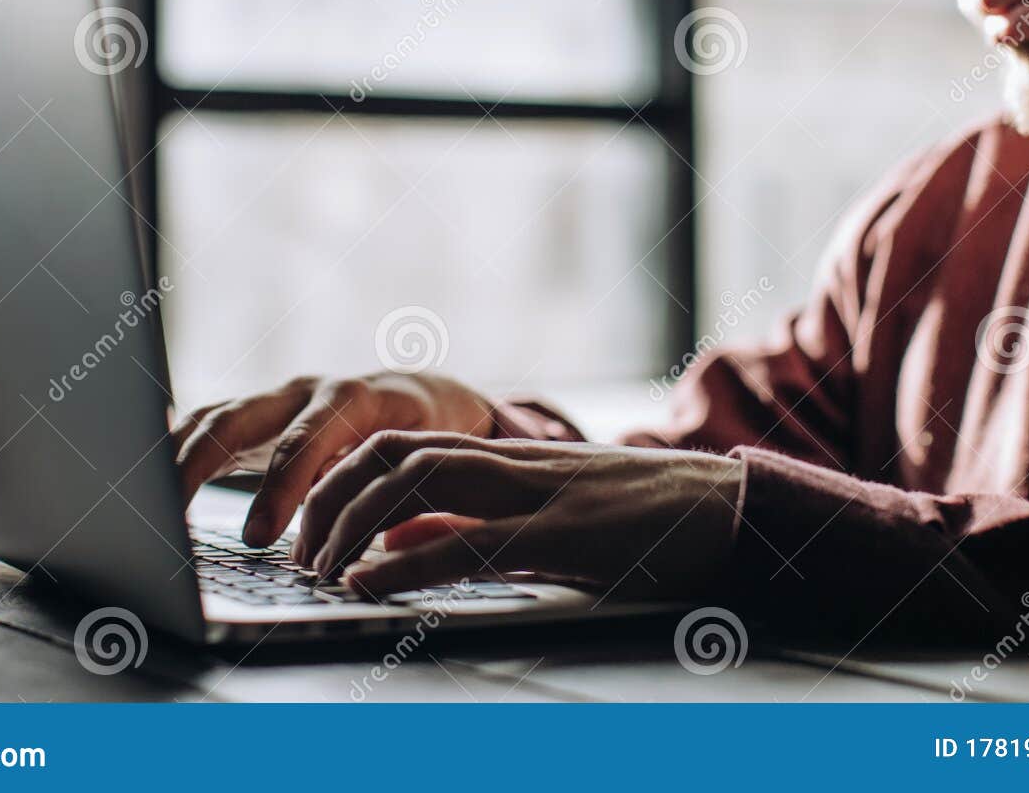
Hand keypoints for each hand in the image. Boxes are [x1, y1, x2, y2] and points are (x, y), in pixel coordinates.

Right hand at [170, 373, 497, 545]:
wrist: (422, 399)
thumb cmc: (423, 435)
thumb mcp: (412, 462)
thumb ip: (378, 495)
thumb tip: (356, 552)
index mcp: (352, 400)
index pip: (306, 442)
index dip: (280, 489)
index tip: (257, 539)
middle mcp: (305, 391)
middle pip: (237, 418)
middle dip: (198, 465)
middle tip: (171, 515)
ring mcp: (275, 399)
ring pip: (212, 418)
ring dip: (173, 458)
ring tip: (143, 500)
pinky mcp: (254, 415)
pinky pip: (204, 425)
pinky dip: (173, 449)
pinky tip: (144, 476)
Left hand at [293, 431, 743, 598]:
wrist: (730, 510)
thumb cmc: (641, 521)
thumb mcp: (541, 518)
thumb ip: (468, 526)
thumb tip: (394, 545)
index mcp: (506, 457)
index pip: (400, 445)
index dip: (341, 477)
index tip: (308, 526)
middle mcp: (511, 462)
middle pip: (392, 453)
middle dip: (329, 496)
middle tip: (299, 552)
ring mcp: (535, 493)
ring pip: (417, 482)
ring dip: (353, 523)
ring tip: (319, 567)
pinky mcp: (560, 534)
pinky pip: (467, 543)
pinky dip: (404, 564)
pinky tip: (368, 584)